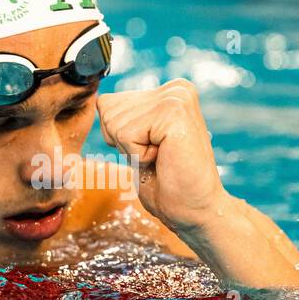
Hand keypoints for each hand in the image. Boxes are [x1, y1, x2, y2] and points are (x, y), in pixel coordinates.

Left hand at [96, 78, 227, 231]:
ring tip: (163, 159)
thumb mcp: (137, 144)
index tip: (152, 151)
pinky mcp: (174, 112)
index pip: (107, 104)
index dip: (119, 138)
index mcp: (169, 92)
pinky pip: (125, 134)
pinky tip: (166, 159)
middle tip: (158, 158)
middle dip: (124, 143)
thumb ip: (125, 118)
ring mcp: (176, 97)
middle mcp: (175, 88)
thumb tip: (101, 101)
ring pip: (114, 122)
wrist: (197, 211)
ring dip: (132, 151)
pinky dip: (138, 156)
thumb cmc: (168, 185)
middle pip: (107, 110)